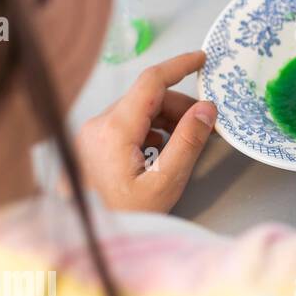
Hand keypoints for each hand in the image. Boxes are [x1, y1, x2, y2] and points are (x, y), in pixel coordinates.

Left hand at [76, 51, 216, 213]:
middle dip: (180, 106)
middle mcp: (98, 124)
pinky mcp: (92, 144)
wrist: (88, 236)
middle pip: (147, 98)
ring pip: (138, 110)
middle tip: (206, 128)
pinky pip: (127, 123)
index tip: (203, 59)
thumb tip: (207, 108)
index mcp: (115, 129)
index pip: (151, 82)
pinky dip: (150, 129)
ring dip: (166, 119)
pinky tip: (161, 152)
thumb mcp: (165, 181)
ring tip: (184, 145)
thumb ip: (188, 141)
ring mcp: (92, 133)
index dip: (179, 66)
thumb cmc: (126, 215)